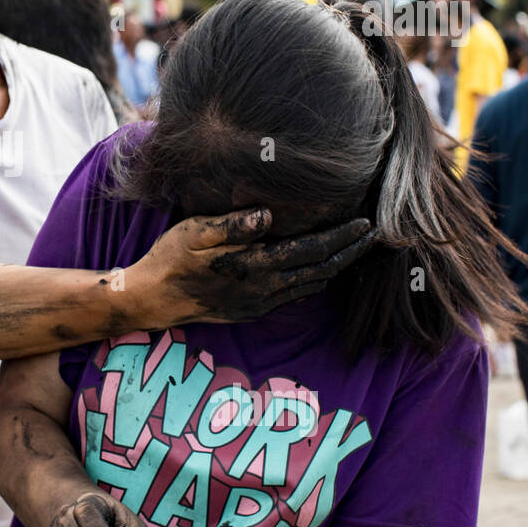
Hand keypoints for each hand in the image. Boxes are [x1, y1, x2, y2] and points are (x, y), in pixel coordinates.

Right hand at [131, 209, 373, 326]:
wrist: (153, 298)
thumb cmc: (171, 258)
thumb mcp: (195, 232)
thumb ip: (233, 224)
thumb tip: (268, 215)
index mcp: (255, 266)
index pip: (312, 250)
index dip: (342, 237)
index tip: (366, 224)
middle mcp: (264, 289)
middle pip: (321, 270)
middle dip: (350, 252)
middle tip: (374, 236)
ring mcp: (260, 304)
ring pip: (311, 285)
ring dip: (336, 268)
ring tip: (353, 251)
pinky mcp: (252, 311)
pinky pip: (294, 296)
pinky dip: (314, 281)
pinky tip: (319, 272)